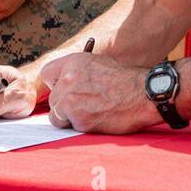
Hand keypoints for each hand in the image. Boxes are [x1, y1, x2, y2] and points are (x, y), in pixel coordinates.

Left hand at [39, 53, 158, 133]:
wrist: (144, 94)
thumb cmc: (126, 81)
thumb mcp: (98, 64)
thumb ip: (78, 73)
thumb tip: (64, 83)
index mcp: (73, 63)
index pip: (47, 74)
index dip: (56, 85)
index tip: (64, 91)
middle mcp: (67, 79)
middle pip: (52, 99)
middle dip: (64, 106)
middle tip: (85, 107)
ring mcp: (70, 99)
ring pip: (57, 115)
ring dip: (71, 118)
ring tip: (92, 113)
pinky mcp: (78, 118)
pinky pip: (69, 127)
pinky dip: (81, 127)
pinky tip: (97, 119)